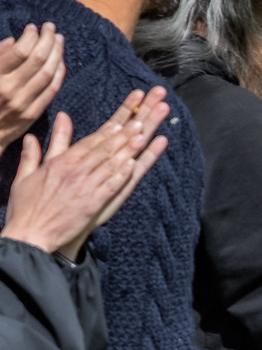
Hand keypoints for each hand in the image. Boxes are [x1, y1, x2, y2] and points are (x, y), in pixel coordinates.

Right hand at [0, 23, 64, 146]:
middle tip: (51, 28)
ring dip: (56, 54)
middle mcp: (10, 89)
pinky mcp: (32, 114)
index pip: (20, 52)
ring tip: (59, 39)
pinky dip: (59, 74)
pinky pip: (52, 90)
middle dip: (47, 40)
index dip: (30, 36)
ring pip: (48, 74)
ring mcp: (23, 103)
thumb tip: (12, 40)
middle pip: (38, 60)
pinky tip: (61, 61)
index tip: (33, 28)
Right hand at [1, 88, 170, 260]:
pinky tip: (134, 162)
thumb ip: (40, 149)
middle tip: (145, 114)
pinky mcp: (92, 205)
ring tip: (145, 131)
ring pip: (111, 162)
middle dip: (127, 129)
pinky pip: (110, 186)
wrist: (29, 235)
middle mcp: (75, 171)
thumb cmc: (27, 206)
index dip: (112, 126)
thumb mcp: (28, 174)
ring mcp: (85, 187)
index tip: (128, 114)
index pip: (92, 140)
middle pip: (106, 146)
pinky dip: (122, 173)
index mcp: (61, 162)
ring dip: (129, 146)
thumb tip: (51, 129)